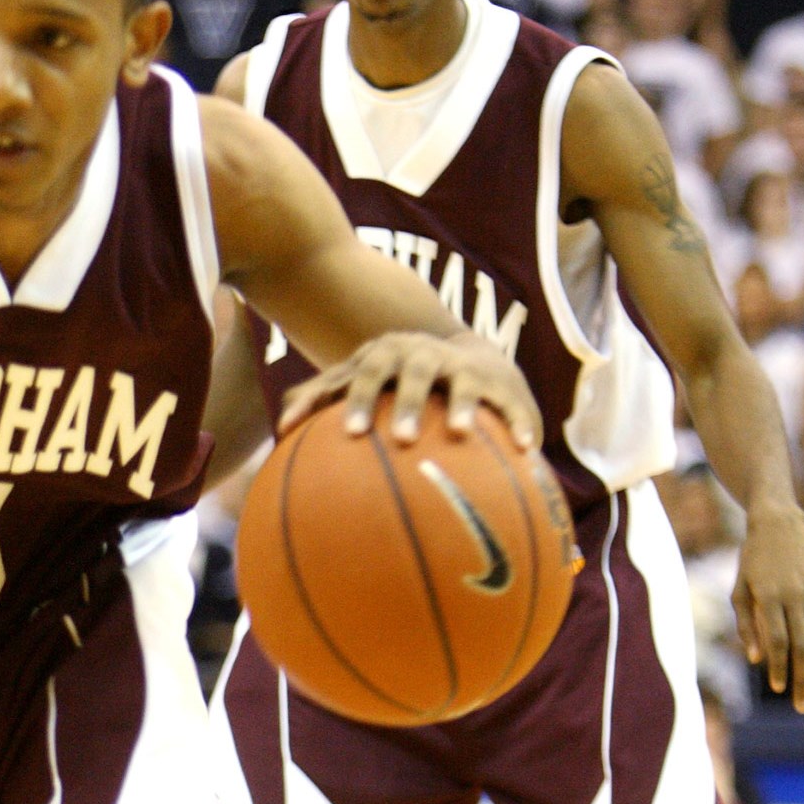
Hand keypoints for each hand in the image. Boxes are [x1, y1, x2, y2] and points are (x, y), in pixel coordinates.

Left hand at [276, 331, 542, 447]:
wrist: (466, 354)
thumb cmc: (396, 379)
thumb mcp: (362, 381)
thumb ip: (322, 400)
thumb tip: (278, 431)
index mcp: (384, 358)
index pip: (362, 375)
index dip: (354, 400)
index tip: (349, 433)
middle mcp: (422, 357)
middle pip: (410, 374)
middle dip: (404, 401)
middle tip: (399, 437)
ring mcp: (461, 368)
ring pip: (459, 384)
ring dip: (458, 405)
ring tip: (457, 432)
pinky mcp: (499, 383)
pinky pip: (509, 403)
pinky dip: (518, 422)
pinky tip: (525, 449)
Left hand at [732, 507, 803, 713]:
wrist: (778, 526)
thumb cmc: (751, 561)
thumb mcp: (739, 589)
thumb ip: (746, 624)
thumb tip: (756, 659)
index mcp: (770, 598)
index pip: (779, 641)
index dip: (780, 666)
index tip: (777, 689)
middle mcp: (796, 598)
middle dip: (803, 679)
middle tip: (802, 706)